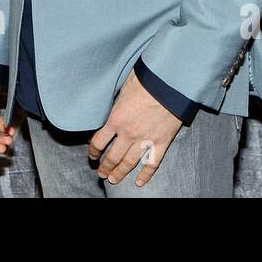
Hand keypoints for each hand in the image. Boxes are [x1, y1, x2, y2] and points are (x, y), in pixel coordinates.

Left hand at [88, 69, 181, 186]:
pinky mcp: (162, 142)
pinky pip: (152, 164)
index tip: (92, 156)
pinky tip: (139, 182)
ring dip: (120, 173)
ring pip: (129, 163)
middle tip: (101, 173)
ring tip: (113, 180)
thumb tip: (111, 107)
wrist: (169, 82)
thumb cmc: (145, 79)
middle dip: (105, 167)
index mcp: (116, 119)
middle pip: (112, 157)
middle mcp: (128, 133)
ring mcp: (145, 140)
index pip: (98, 142)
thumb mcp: (122, 88)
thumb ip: (116, 103)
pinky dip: (145, 175)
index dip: (93, 151)